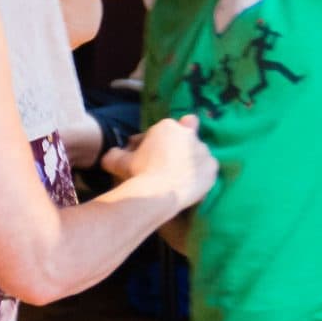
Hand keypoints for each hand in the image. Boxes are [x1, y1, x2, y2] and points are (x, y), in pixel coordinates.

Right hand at [101, 114, 217, 210]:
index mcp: (166, 126)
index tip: (149, 156)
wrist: (158, 194)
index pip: (162, 130)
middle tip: (167, 164)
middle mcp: (187, 134)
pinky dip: (201, 175)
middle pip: (183, 137)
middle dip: (177, 147)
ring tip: (180, 176)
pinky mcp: (212, 168)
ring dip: (190, 160)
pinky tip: (191, 184)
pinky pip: (207, 169)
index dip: (155, 143)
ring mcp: (203, 150)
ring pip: (197, 152)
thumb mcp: (118, 161)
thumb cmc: (138, 174)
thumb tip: (109, 155)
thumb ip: (114, 154)